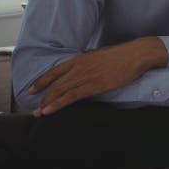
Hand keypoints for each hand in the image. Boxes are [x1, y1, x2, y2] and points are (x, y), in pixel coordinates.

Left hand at [29, 37, 166, 116]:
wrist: (135, 55)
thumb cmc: (122, 55)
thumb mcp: (100, 55)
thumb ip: (89, 61)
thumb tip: (85, 65)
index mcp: (80, 59)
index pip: (54, 71)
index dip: (41, 81)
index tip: (32, 90)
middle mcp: (78, 67)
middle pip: (55, 84)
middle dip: (43, 97)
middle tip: (35, 108)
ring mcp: (85, 76)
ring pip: (59, 91)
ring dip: (47, 103)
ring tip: (39, 113)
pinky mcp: (93, 86)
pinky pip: (70, 96)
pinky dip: (57, 104)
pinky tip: (49, 111)